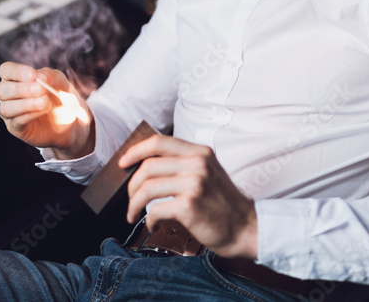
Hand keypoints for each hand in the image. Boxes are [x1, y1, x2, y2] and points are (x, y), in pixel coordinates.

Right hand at [0, 62, 93, 158]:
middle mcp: (7, 95)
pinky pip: (17, 121)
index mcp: (14, 78)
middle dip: (20, 89)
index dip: (16, 71)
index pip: (5, 70)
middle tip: (40, 89)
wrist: (68, 120)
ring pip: (5, 108)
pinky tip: (44, 110)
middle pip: (0, 90)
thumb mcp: (59, 81)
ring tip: (44, 102)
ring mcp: (10, 113)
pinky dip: (31, 115)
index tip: (33, 75)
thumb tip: (39, 77)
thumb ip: (50, 75)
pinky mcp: (16, 128)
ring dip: (25, 104)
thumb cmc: (59, 95)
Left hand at [119, 135, 257, 258]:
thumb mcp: (209, 172)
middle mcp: (197, 163)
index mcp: (200, 152)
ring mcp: (194, 183)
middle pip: (148, 166)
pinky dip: (149, 220)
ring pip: (147, 187)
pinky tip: (153, 224)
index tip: (123, 162)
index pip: (159, 142)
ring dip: (134, 203)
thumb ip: (185, 164)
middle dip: (132, 185)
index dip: (135, 151)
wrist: (246, 227)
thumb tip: (147, 167)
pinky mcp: (189, 205)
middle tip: (130, 198)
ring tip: (134, 213)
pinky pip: (155, 209)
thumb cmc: (223, 203)